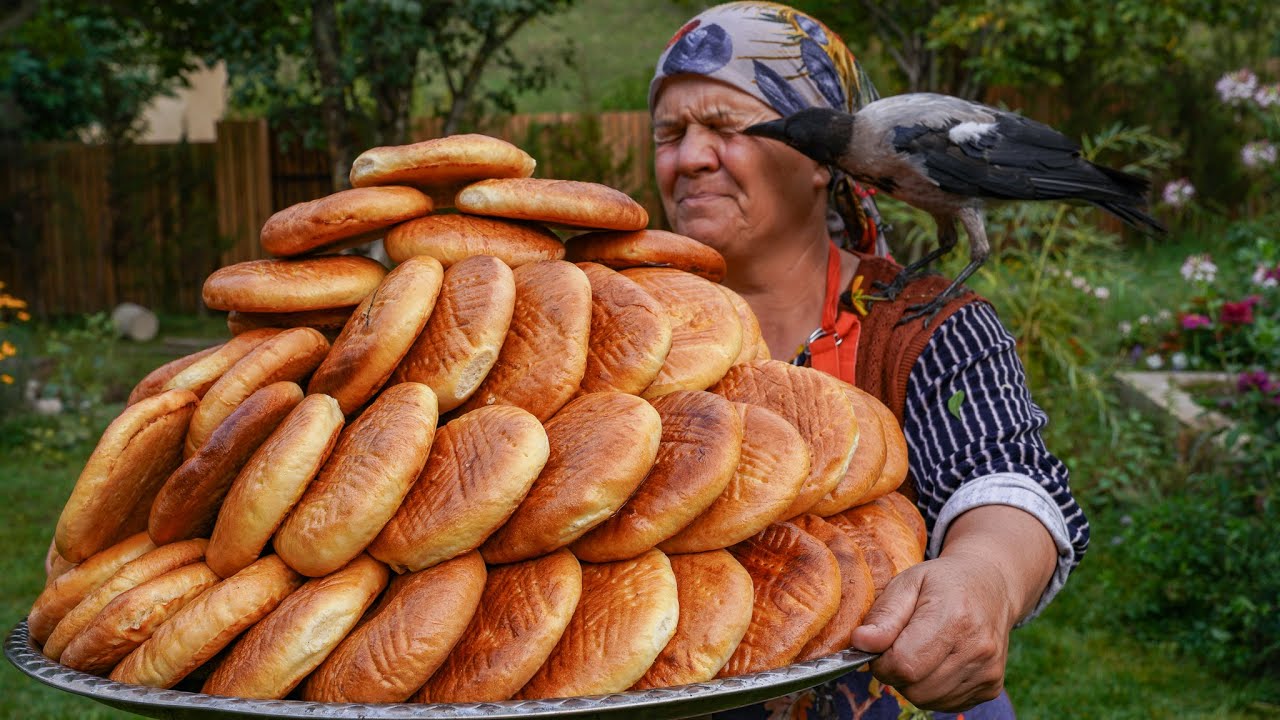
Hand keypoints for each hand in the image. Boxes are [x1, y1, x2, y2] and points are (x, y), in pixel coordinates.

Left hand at [849, 505, 1056, 711]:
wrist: (992, 586)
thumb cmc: (943, 582)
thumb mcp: (907, 583)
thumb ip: (884, 615)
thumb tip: (861, 643)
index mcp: (954, 619)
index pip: (904, 665)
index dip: (881, 661)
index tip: (879, 646)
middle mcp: (977, 649)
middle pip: (915, 688)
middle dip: (896, 673)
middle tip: (899, 646)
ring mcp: (988, 672)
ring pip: (928, 700)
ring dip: (913, 683)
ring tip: (919, 651)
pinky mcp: (992, 687)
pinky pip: (946, 704)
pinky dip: (932, 689)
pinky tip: (937, 662)